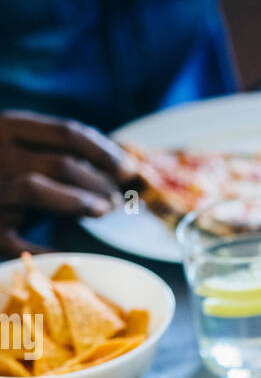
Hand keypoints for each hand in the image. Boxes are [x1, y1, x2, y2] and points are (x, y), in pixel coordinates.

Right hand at [0, 110, 130, 255]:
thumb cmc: (5, 176)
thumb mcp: (26, 154)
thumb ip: (62, 155)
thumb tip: (124, 171)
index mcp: (8, 127)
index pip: (67, 133)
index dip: (106, 152)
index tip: (130, 170)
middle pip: (60, 163)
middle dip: (98, 182)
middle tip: (120, 199)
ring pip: (36, 188)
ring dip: (78, 201)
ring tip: (104, 211)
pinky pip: (19, 240)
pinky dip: (48, 246)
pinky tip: (71, 250)